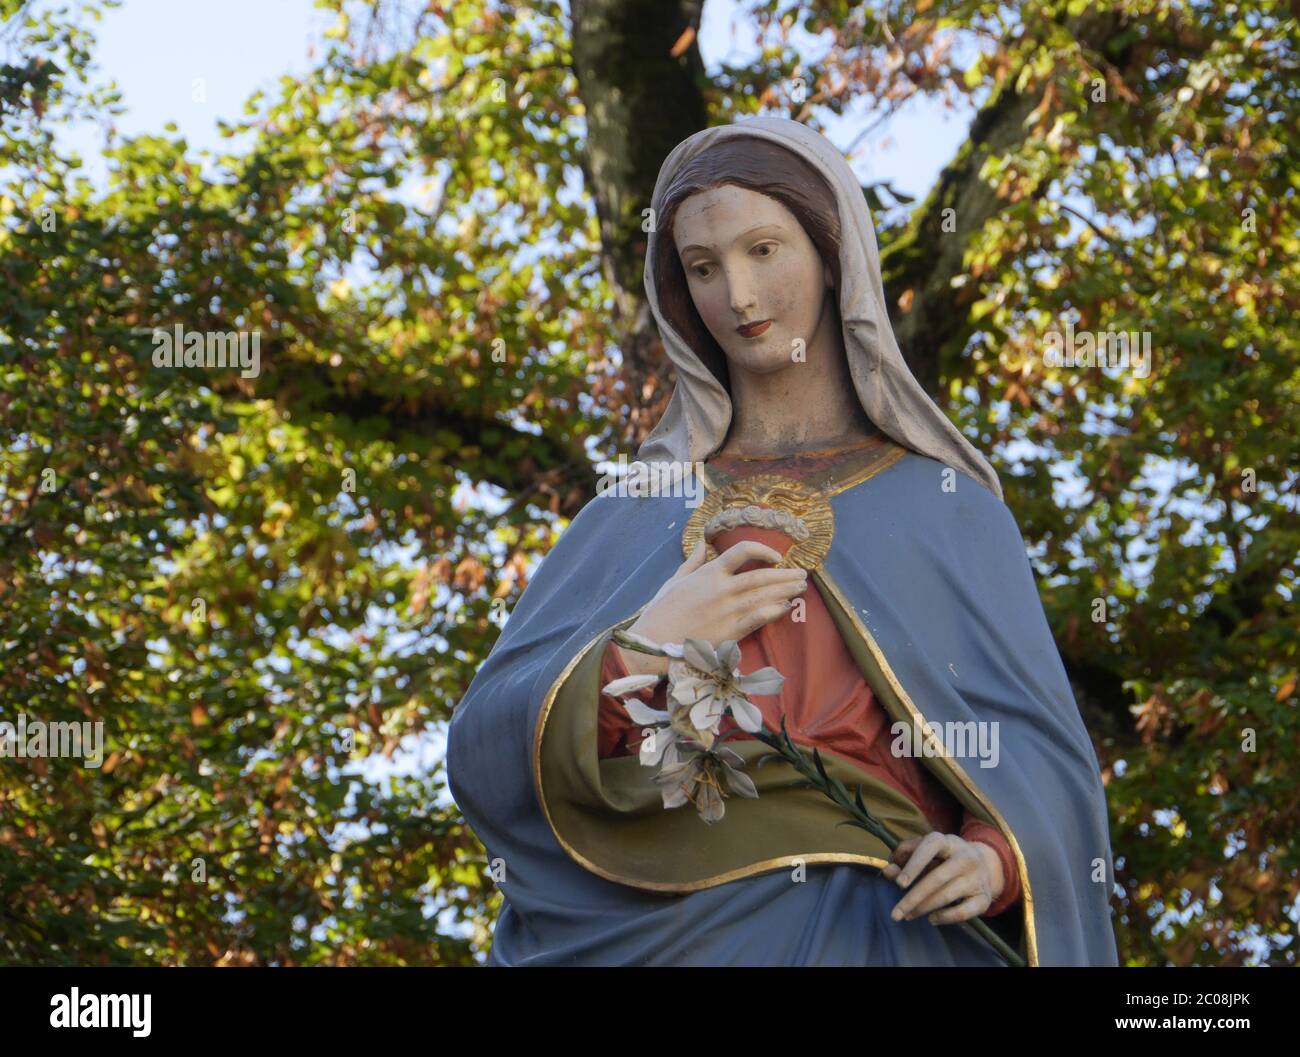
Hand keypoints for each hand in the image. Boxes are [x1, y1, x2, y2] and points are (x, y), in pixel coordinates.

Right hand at [617, 540, 807, 676]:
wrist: (654, 642)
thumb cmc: (662, 610)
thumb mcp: (675, 580)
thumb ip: (693, 562)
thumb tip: (703, 545)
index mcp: (709, 573)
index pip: (742, 551)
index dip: (763, 550)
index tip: (777, 557)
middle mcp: (721, 589)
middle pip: (761, 576)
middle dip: (784, 575)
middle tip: (802, 574)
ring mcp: (727, 611)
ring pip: (763, 596)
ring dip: (785, 590)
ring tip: (800, 588)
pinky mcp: (729, 632)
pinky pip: (757, 619)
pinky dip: (774, 611)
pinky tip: (786, 607)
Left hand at [881, 832, 1003, 924]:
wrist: (985, 865)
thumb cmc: (944, 858)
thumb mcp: (926, 852)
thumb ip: (903, 858)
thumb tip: (887, 871)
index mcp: (947, 841)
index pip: (930, 847)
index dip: (914, 865)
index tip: (899, 884)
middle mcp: (965, 857)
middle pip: (937, 878)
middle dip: (913, 897)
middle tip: (896, 913)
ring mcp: (977, 877)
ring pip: (948, 895)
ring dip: (924, 908)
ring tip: (908, 915)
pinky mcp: (984, 897)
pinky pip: (964, 911)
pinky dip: (946, 917)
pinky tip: (932, 919)